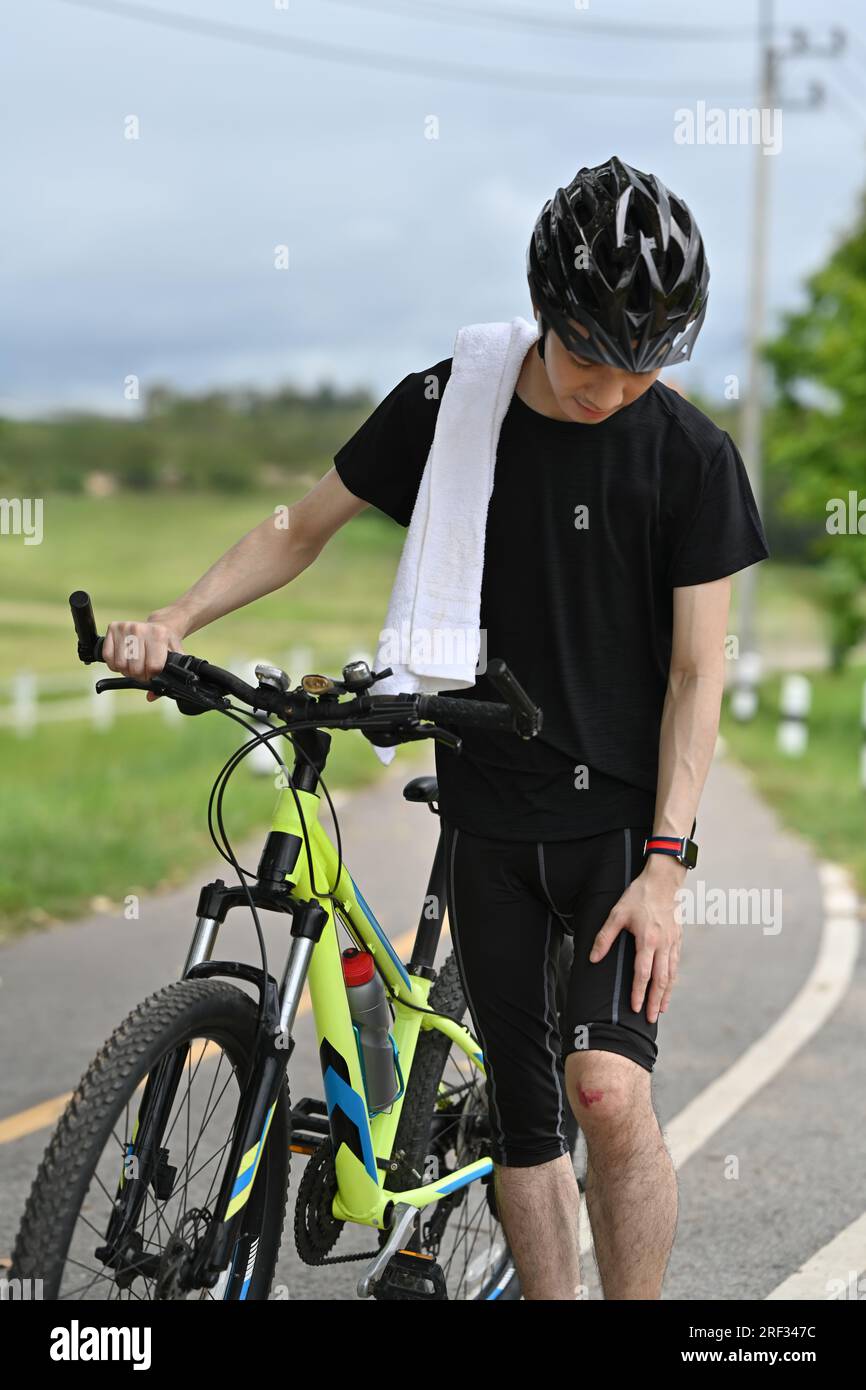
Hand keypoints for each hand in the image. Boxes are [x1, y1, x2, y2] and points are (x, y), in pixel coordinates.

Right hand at [101, 615, 188, 701]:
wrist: (159, 626)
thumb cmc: (166, 643)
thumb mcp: (174, 657)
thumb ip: (169, 678)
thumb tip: (151, 696)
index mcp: (159, 635)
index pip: (152, 667)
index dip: (151, 676)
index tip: (153, 674)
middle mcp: (140, 629)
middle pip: (135, 668)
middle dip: (139, 675)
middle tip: (143, 670)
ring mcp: (125, 627)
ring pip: (120, 664)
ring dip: (126, 670)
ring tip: (134, 664)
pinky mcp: (112, 628)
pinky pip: (108, 657)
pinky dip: (114, 663)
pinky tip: (124, 659)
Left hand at [588, 854, 684, 1023]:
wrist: (663, 881)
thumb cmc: (638, 896)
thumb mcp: (617, 913)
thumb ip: (604, 937)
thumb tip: (593, 958)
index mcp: (647, 940)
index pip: (643, 973)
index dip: (639, 993)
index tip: (635, 1008)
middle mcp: (663, 944)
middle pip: (660, 979)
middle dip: (655, 1001)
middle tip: (651, 1019)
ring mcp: (673, 943)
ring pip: (671, 974)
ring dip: (666, 994)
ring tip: (661, 1010)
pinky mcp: (677, 940)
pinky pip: (676, 965)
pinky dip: (673, 980)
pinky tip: (669, 988)